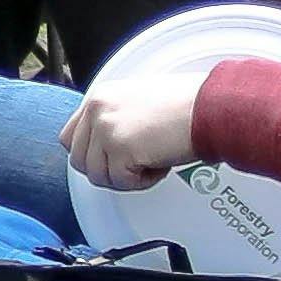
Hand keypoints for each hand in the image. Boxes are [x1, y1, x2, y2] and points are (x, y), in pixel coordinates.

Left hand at [62, 86, 198, 188]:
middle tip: (135, 166)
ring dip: (126, 177)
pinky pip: (120, 182)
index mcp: (100, 97)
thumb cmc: (188, 105)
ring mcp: (106, 128)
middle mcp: (97, 110)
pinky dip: (142, 182)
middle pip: (79, 161)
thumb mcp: (138, 103)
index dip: (92, 156)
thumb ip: (115, 119)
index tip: (111, 160)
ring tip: (152, 161)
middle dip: (108, 171)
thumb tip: (104, 147)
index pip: (70, 137)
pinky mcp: (120, 148)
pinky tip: (160, 164)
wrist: (209, 107)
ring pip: (97, 176)